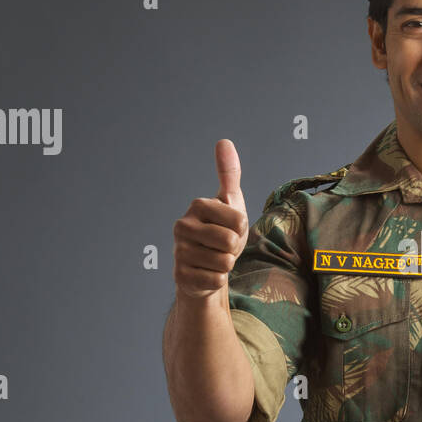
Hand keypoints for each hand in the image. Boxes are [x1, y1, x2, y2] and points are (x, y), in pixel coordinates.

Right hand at [172, 139, 249, 300]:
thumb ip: (229, 173)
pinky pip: (216, 280)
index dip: (242, 229)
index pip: (239, 220)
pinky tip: (206, 273)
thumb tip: (224, 141)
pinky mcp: (181, 277)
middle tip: (223, 246)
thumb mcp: (231, 202)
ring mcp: (179, 252)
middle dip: (235, 248)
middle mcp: (182, 226)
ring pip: (224, 263)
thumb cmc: (221, 230)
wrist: (206, 266)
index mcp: (197, 206)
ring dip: (226, 265)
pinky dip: (217, 279)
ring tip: (215, 258)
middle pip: (231, 242)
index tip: (230, 228)